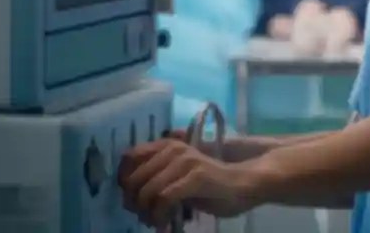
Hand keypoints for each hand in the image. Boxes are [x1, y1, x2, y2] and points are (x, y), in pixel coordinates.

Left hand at [117, 135, 257, 226]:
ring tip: (154, 223)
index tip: (131, 200)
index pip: (129, 158)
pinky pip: (164, 198)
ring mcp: (185, 161)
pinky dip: (160, 216)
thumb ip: (159, 176)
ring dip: (146, 213)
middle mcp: (173, 149)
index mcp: (167, 145)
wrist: (245, 183)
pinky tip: (165, 225)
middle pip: (134, 178)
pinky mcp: (196, 176)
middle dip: (133, 202)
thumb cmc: (213, 184)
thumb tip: (131, 193)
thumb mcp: (180, 175)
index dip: (124, 181)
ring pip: (147, 190)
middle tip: (143, 217)